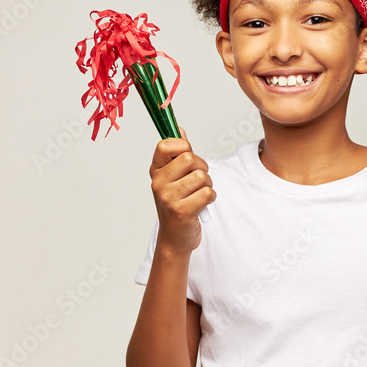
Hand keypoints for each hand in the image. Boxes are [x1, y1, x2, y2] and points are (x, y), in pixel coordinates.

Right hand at [149, 128, 215, 254]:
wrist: (175, 237)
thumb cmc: (177, 203)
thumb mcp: (173, 177)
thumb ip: (178, 154)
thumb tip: (179, 130)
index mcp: (156, 170)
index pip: (166, 145)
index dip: (183, 147)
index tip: (186, 157)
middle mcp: (158, 182)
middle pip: (190, 158)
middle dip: (202, 168)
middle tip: (197, 180)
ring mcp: (168, 197)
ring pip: (202, 176)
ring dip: (207, 185)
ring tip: (197, 194)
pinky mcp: (181, 211)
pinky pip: (208, 193)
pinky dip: (210, 198)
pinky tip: (201, 204)